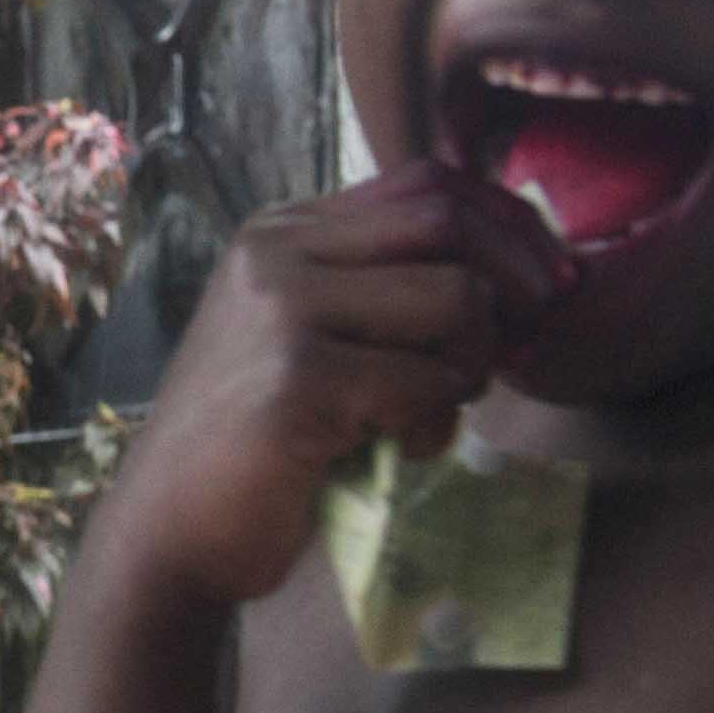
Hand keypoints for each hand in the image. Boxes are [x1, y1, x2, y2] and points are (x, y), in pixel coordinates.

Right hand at [97, 157, 574, 609]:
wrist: (168, 529)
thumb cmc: (252, 440)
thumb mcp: (302, 332)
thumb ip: (374, 284)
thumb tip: (519, 260)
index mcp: (280, 232)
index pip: (426, 183)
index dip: (507, 225)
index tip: (545, 283)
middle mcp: (275, 255)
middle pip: (448, 224)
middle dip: (517, 284)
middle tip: (522, 348)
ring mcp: (282, 312)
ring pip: (455, 301)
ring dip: (472, 366)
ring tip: (430, 412)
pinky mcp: (299, 381)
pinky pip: (429, 382)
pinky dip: (437, 424)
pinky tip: (399, 448)